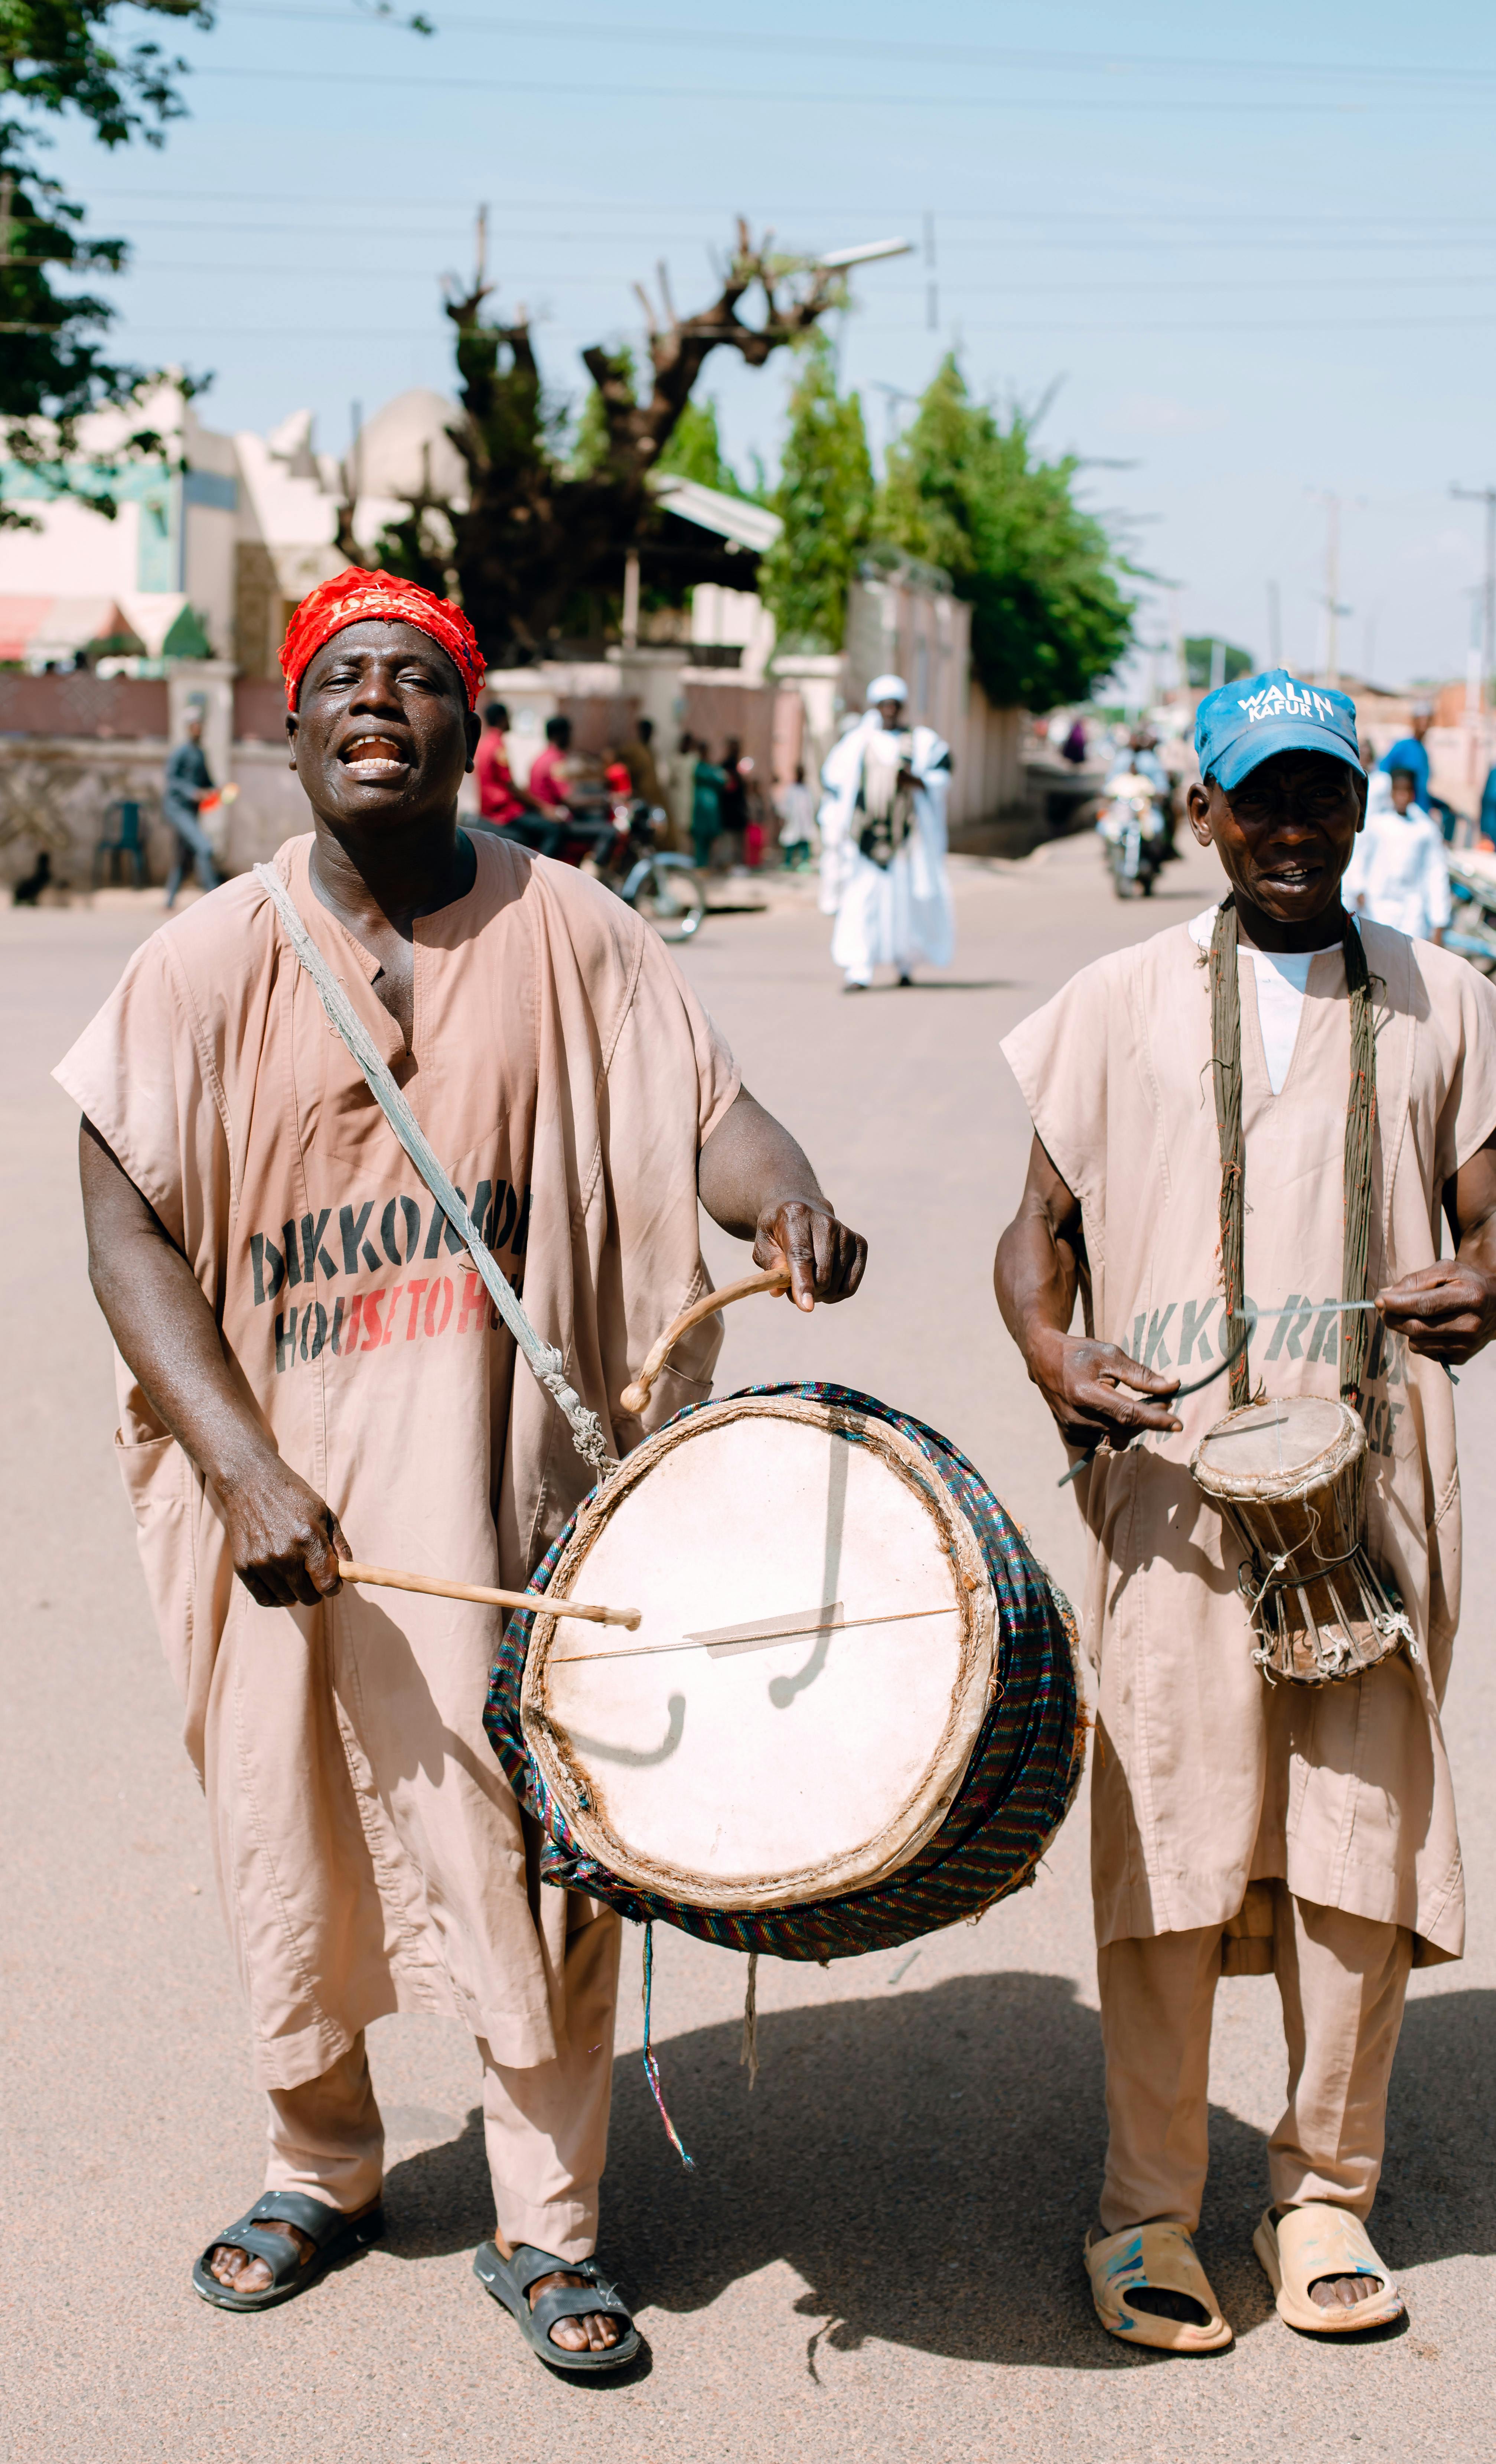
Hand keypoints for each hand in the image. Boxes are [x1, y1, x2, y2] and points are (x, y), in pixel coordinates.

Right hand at [214, 1451, 349, 1606]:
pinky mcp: (243, 1566)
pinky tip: (281, 1587)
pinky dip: (276, 1598)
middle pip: (308, 1596)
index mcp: (308, 1538)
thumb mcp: (324, 1512)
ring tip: (296, 1574)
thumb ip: (339, 1545)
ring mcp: (261, 1562)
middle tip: (313, 1575)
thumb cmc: (293, 1496)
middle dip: (316, 1590)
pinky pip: (264, 1599)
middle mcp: (284, 1554)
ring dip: (296, 1592)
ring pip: (287, 1599)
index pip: (327, 1584)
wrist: (251, 1482)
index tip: (333, 1581)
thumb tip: (351, 1575)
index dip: (334, 1587)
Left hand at [753, 1200, 866, 1312]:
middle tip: (792, 1290)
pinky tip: (824, 1284)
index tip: (806, 1307)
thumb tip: (778, 1292)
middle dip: (807, 1292)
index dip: (803, 1282)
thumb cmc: (779, 1233)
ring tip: (806, 1282)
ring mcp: (846, 1233)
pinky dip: (835, 1294)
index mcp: (796, 1216)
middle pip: (822, 1274)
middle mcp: (826, 1222)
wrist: (803, 1210)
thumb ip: (770, 1267)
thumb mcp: (764, 1245)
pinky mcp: (860, 1244)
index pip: (802, 1255)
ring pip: (836, 1284)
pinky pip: (850, 1286)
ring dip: (819, 1295)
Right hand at [1028, 1329, 1181, 1449]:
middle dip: (1149, 1418)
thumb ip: (1140, 1374)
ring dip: (1133, 1426)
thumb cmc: (1079, 1353)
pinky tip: (1114, 1413)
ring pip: (1117, 1439)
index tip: (1179, 1424)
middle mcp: (1077, 1417)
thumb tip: (1171, 1387)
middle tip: (1161, 1402)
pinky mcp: (1071, 1435)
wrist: (1044, 1360)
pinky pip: (1104, 1440)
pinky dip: (1115, 1429)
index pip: (1128, 1413)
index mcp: (1086, 1394)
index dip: (1156, 1420)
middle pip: (1126, 1429)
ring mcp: (1072, 1429)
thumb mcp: (1110, 1355)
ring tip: (1137, 1406)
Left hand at [1377, 1262, 1495, 1364]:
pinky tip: (1431, 1328)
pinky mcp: (1461, 1357)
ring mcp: (1466, 1344)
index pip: (1425, 1305)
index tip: (1379, 1300)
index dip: (1398, 1304)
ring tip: (1414, 1315)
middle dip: (1393, 1317)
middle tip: (1384, 1308)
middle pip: (1416, 1327)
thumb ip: (1417, 1280)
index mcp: (1469, 1296)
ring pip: (1416, 1343)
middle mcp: (1470, 1324)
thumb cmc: (1466, 1283)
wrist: (1495, 1305)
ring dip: (1406, 1329)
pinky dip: (1419, 1340)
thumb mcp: (1447, 1270)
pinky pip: (1425, 1353)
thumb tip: (1386, 1296)